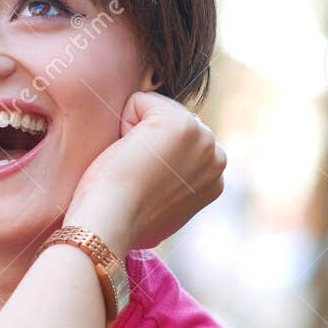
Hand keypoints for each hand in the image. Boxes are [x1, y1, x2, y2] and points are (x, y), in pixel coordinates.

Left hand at [64, 91, 224, 253]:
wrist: (111, 225)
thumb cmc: (122, 223)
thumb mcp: (160, 211)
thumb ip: (172, 188)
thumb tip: (161, 188)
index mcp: (214, 179)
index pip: (179, 143)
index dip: (152, 160)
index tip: (145, 188)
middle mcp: (216, 157)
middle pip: (170, 123)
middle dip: (149, 143)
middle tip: (137, 178)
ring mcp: (203, 138)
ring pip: (156, 111)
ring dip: (137, 134)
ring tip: (132, 167)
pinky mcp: (180, 122)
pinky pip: (139, 101)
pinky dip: (123, 122)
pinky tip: (126, 153)